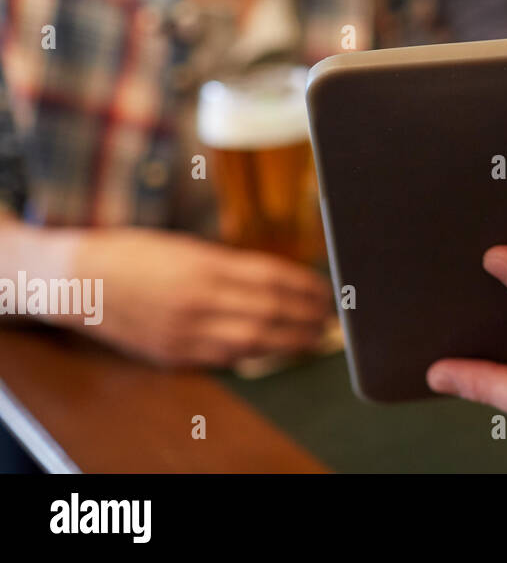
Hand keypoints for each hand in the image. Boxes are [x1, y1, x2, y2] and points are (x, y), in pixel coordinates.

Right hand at [64, 227, 333, 367]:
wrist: (76, 280)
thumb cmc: (133, 253)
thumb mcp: (187, 247)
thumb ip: (229, 265)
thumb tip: (276, 280)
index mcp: (204, 266)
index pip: (272, 279)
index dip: (305, 287)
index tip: (327, 289)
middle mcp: (197, 301)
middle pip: (269, 313)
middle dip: (306, 317)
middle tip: (330, 318)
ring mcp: (183, 332)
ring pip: (252, 342)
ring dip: (289, 342)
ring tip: (313, 338)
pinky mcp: (171, 354)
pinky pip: (223, 358)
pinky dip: (254, 354)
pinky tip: (273, 350)